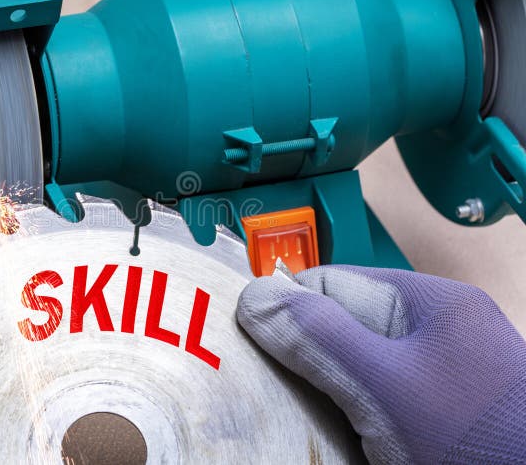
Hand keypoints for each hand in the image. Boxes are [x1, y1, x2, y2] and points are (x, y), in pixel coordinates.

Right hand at [237, 266, 525, 463]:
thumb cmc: (483, 445)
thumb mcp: (384, 386)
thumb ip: (320, 337)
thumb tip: (255, 297)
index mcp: (428, 302)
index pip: (329, 284)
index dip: (285, 311)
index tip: (246, 342)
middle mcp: (436, 331)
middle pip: (342, 328)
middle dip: (304, 357)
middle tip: (268, 389)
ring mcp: (441, 376)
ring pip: (356, 369)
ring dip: (326, 391)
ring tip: (300, 416)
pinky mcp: (440, 414)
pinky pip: (378, 401)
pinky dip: (353, 416)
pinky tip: (339, 435)